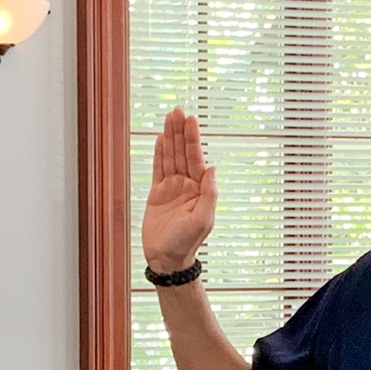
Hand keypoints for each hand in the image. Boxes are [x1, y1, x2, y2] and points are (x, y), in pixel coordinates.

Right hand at [142, 107, 217, 273]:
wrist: (167, 258)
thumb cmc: (186, 243)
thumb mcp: (202, 219)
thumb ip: (209, 194)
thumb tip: (212, 168)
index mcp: (199, 189)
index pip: (195, 158)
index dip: (192, 139)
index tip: (190, 120)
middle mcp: (186, 185)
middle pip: (183, 152)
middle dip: (180, 132)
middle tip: (178, 111)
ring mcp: (172, 188)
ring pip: (171, 157)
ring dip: (170, 138)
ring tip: (168, 118)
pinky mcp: (158, 194)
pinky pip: (158, 169)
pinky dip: (159, 154)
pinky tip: (159, 140)